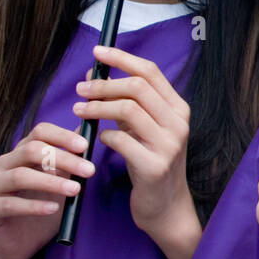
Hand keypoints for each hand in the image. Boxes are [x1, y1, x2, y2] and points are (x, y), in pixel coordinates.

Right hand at [0, 123, 94, 258]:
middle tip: (90, 170)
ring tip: (76, 191)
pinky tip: (53, 209)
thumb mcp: (61, 181)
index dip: (62, 136)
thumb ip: (70, 159)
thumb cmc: (42, 206)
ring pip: (19, 175)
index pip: (40, 131)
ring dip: (51, 182)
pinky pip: (9, 204)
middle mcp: (5, 164)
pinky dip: (33, 206)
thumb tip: (90, 132)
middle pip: (31, 150)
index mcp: (23, 152)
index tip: (86, 147)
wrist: (17, 243)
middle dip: (63, 159)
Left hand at [70, 45, 192, 238]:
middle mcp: (178, 123)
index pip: (150, 72)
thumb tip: (94, 74)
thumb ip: (124, 103)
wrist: (165, 206)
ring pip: (128, 110)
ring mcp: (169, 145)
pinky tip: (96, 139)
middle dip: (104, 84)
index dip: (121, 58)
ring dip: (98, 107)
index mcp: (178, 109)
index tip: (97, 52)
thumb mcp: (143, 129)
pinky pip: (121, 141)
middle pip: (137, 87)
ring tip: (79, 110)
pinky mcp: (154, 167)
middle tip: (80, 88)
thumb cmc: (149, 163)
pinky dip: (103, 135)